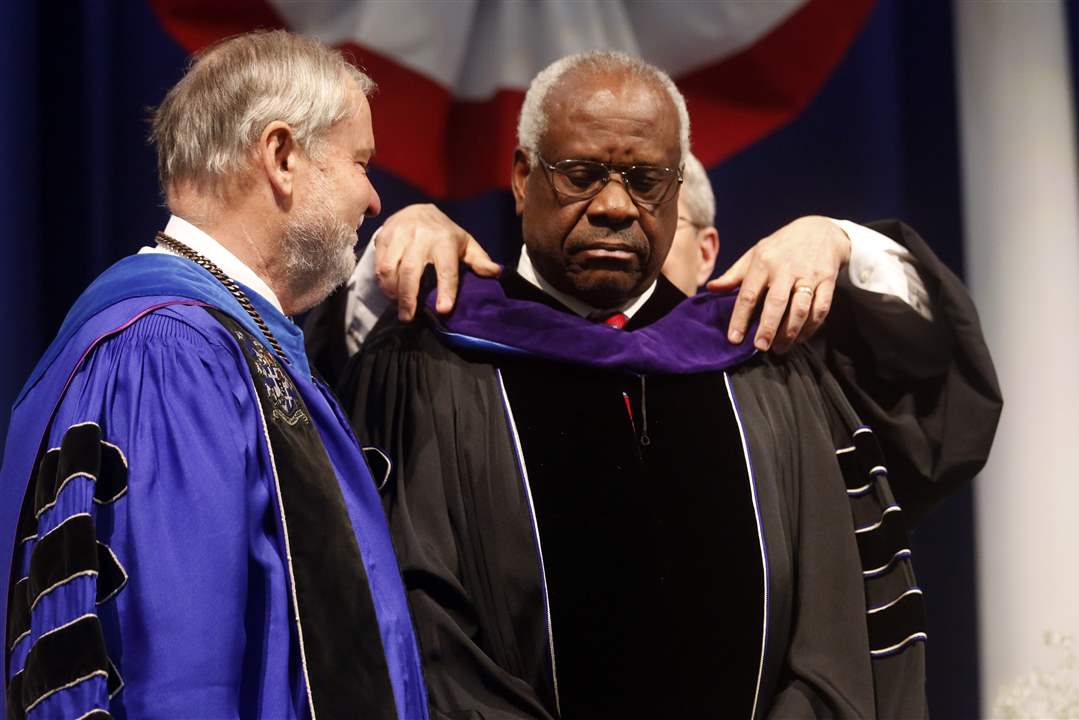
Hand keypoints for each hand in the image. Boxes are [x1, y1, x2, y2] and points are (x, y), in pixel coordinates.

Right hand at [373, 204, 500, 320]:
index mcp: (444, 240)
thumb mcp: (466, 243)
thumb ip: (479, 260)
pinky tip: (389, 292)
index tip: (443, 310)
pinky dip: (382, 283)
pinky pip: (378, 264)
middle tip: (408, 317)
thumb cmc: (444, 233)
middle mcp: (420, 236)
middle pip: (411, 272)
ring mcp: (399, 234)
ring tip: (398, 305)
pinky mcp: (383, 236)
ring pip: (390, 269)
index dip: (446, 290)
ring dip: (392, 292)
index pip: (446, 269)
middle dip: (408, 298)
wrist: (417, 209)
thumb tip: (496, 272)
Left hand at [707, 216, 850, 352]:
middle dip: (768, 328)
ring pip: (801, 308)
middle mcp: (786, 269)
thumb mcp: (755, 253)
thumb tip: (711, 288)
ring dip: (790, 331)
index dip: (739, 318)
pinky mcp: (827, 281)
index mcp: (763, 262)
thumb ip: (734, 274)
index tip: (734, 339)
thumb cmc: (780, 247)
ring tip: (779, 348)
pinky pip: (821, 308)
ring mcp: (808, 275)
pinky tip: (800, 337)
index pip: (748, 294)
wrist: (820, 231)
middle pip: (776, 303)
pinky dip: (811, 327)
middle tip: (760, 347)